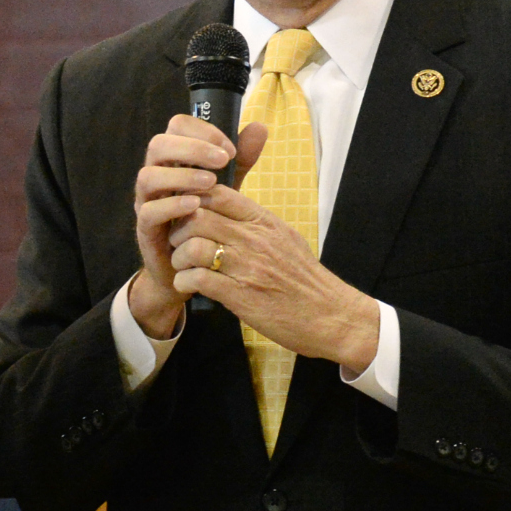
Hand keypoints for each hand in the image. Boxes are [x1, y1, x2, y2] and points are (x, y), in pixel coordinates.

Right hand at [129, 115, 265, 339]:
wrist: (193, 266)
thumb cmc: (208, 221)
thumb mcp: (227, 187)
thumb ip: (240, 161)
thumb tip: (259, 127)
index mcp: (174, 160)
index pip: (176, 127)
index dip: (202, 130)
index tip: (229, 148)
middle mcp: (157, 175)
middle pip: (158, 144)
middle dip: (192, 148)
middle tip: (222, 160)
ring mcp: (147, 202)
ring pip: (148, 176)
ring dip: (181, 175)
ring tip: (210, 182)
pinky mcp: (145, 228)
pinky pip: (149, 211)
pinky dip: (172, 205)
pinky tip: (196, 205)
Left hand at [165, 149, 380, 372]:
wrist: (330, 316)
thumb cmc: (305, 280)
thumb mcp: (286, 239)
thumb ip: (257, 225)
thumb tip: (229, 210)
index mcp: (264, 222)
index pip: (218, 194)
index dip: (192, 200)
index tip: (187, 215)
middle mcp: (254, 239)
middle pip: (197, 217)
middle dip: (179, 230)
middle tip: (180, 244)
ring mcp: (246, 266)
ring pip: (192, 246)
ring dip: (179, 258)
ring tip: (183, 267)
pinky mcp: (239, 295)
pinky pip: (196, 278)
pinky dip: (184, 281)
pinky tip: (188, 286)